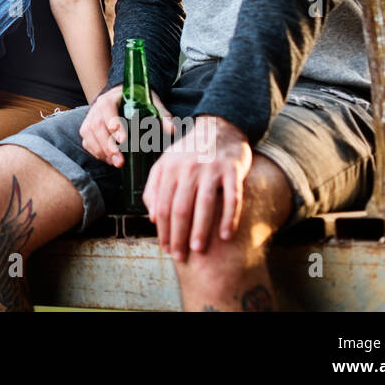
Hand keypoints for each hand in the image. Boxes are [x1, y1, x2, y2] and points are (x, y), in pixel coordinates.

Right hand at [79, 86, 173, 166]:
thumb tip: (173, 129)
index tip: (123, 139)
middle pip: (96, 126)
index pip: (107, 109)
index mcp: (111, 98)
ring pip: (89, 135)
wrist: (123, 96)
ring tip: (116, 163)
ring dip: (102, 152)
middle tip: (120, 161)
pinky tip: (109, 160)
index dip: (113, 124)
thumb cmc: (137, 101)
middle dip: (107, 145)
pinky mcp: (87, 129)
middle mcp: (97, 108)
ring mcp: (90, 119)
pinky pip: (87, 142)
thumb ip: (162, 116)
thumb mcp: (150, 104)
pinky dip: (97, 153)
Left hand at [144, 115, 251, 260]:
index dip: (163, 229)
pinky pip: (232, 197)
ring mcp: (211, 168)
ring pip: (204, 204)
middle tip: (180, 256)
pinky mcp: (233, 169)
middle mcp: (188, 167)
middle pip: (181, 207)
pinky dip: (229, 217)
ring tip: (198, 250)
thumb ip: (154, 187)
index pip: (162, 205)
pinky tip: (225, 235)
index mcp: (169, 168)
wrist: (219, 128)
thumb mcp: (166, 163)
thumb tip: (151, 218)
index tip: (166, 248)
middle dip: (179, 235)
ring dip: (201, 230)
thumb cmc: (189, 152)